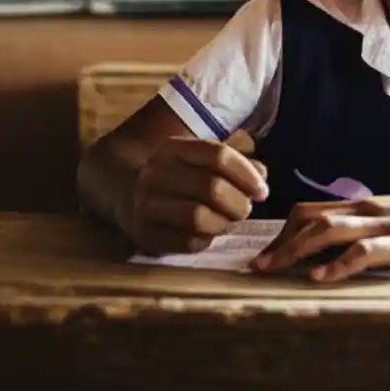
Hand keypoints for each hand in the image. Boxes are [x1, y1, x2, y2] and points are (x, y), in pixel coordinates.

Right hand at [127, 138, 268, 253]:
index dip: (246, 174)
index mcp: (173, 148)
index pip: (218, 155)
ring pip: (199, 218)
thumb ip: (235, 164)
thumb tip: (260, 176)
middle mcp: (155, 173)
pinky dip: (206, 240)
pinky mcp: (145, 233)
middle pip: (212, 188)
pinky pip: (187, 242)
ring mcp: (146, 204)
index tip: (262, 191)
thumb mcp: (201, 161)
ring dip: (223, 223)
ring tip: (227, 222)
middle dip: (238, 203)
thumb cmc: (178, 177)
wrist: (127, 194)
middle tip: (245, 209)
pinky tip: (208, 233)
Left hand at [249, 189, 389, 281]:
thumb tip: (334, 252)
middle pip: (309, 219)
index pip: (309, 212)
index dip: (281, 232)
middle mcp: (367, 211)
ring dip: (296, 250)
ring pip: (328, 230)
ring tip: (274, 270)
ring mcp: (384, 224)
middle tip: (255, 267)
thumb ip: (366, 232)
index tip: (264, 255)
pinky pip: (366, 252)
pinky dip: (339, 264)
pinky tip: (321, 278)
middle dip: (279, 243)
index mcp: (363, 207)